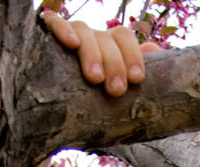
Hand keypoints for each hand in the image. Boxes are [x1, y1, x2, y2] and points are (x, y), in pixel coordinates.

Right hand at [38, 3, 160, 94]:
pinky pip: (53, 22)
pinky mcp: (46, 36)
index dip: (133, 55)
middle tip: (116, 90)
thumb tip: (153, 48)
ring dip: (92, 54)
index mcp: (111, 45)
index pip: (124, 37)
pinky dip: (63, 29)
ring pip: (84, 32)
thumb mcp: (119, 90)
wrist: (58, 112)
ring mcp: (71, 35)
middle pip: (106, 38)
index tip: (136, 79)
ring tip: (95, 78)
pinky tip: (71, 43)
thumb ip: (137, 71)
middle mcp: (92, 37)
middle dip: (114, 63)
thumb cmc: (95, 101)